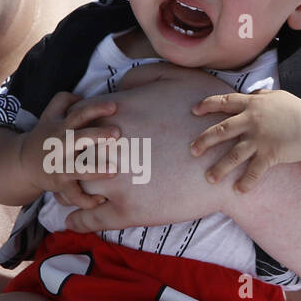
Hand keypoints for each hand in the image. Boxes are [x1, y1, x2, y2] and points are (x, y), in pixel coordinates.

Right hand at [21, 92, 121, 208]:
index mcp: (62, 127)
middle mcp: (61, 145)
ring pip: (78, 169)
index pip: (79, 114)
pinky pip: (74, 195)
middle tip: (118, 133)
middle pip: (80, 138)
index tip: (115, 106)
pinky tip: (102, 201)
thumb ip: (64, 100)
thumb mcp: (49, 115)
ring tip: (114, 171)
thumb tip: (82, 95)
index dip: (96, 109)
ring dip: (96, 170)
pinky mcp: (60, 184)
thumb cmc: (44, 136)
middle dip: (98, 135)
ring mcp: (60, 166)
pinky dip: (87, 201)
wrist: (22, 163)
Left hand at [61, 65, 239, 231]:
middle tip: (69, 167)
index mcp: (117, 113)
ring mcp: (116, 180)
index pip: (76, 122)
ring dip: (71, 191)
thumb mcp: (178, 80)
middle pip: (71, 153)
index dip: (76, 132)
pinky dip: (78, 222)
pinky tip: (74, 222)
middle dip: (69, 159)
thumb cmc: (209, 119)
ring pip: (76, 186)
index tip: (80, 140)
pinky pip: (90, 219)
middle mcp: (109, 146)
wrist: (232, 167)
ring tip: (70, 196)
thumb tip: (119, 85)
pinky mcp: (128, 211)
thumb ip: (141, 77)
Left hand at [189, 90, 300, 192]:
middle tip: (192, 151)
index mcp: (253, 104)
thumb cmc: (297, 110)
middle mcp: (252, 120)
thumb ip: (262, 95)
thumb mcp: (278, 96)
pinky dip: (246, 182)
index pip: (224, 102)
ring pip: (233, 155)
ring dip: (220, 168)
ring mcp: (260, 138)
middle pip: (221, 130)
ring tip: (209, 178)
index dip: (207, 105)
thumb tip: (252, 93)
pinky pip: (254, 171)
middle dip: (204, 141)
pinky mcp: (270, 154)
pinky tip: (238, 190)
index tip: (193, 111)